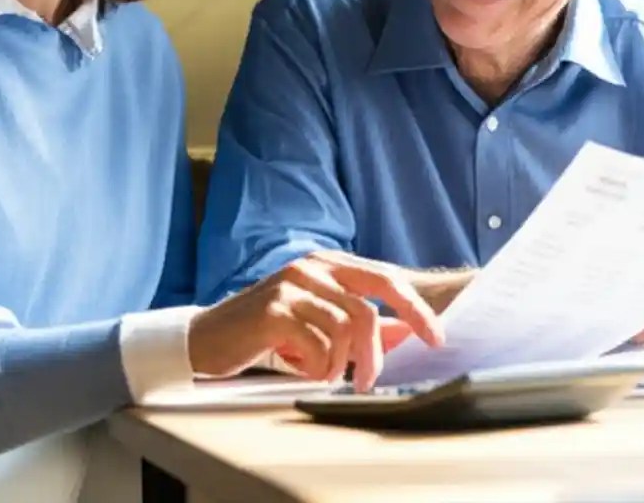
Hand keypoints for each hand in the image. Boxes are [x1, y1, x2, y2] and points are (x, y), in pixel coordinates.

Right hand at [188, 251, 444, 390]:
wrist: (206, 338)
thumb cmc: (265, 332)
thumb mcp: (317, 324)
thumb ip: (361, 324)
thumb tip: (406, 332)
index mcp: (328, 264)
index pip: (386, 279)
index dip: (415, 310)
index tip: (437, 339)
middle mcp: (311, 266)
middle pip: (370, 304)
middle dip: (379, 349)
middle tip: (373, 379)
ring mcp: (292, 284)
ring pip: (345, 327)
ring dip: (341, 363)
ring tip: (324, 374)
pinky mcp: (274, 310)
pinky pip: (318, 344)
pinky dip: (318, 366)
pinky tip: (302, 369)